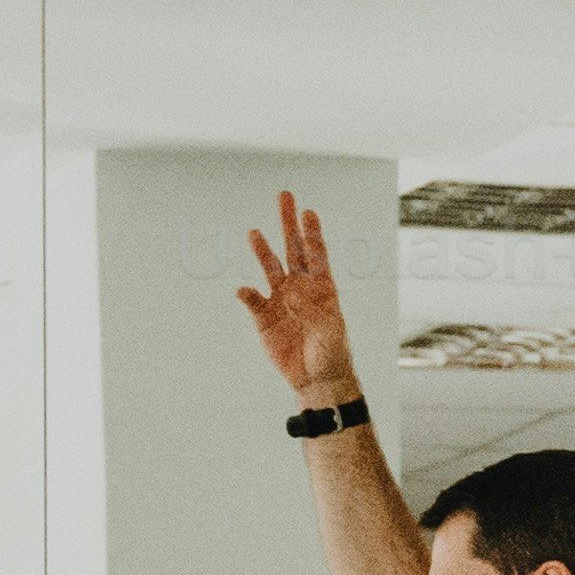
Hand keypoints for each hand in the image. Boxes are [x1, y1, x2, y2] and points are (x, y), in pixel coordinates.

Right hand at [231, 189, 358, 404]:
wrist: (316, 378)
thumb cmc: (331, 353)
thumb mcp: (330, 333)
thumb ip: (313, 312)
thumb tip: (291, 295)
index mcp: (322, 286)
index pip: (316, 254)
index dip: (312, 233)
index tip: (308, 212)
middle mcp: (300, 286)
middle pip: (292, 248)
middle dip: (288, 223)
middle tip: (284, 196)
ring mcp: (280, 299)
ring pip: (270, 268)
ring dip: (262, 251)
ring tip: (254, 233)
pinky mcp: (263, 317)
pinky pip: (253, 301)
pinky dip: (247, 294)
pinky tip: (243, 291)